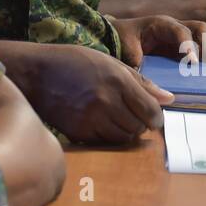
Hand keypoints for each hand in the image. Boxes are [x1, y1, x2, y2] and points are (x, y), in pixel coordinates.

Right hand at [32, 45, 172, 145]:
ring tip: (115, 118)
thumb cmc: (74, 62)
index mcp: (117, 80)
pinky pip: (104, 142)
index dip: (156, 117)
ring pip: (123, 138)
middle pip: (139, 127)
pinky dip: (107, 136)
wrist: (36, 73)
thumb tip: (169, 99)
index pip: (150, 111)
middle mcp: (106, 101)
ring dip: (125, 131)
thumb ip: (141, 83)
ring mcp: (91, 119)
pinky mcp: (78, 132)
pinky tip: (100, 123)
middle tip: (130, 114)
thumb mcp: (110, 63)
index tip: (152, 116)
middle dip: (139, 123)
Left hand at [110, 15, 205, 68]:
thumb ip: (136, 60)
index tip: (194, 62)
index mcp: (160, 24)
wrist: (117, 35)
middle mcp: (175, 26)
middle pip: (199, 26)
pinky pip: (205, 42)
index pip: (179, 30)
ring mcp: (182, 33)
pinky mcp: (185, 44)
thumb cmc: (122, 39)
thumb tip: (145, 75)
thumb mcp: (126, 48)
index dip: (188, 45)